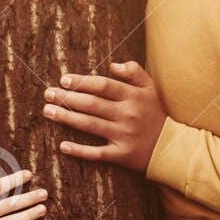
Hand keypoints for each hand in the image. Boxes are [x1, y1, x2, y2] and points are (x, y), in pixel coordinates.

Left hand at [43, 61, 166, 171]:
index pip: (103, 86)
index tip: (64, 80)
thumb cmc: (156, 114)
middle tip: (48, 94)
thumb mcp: (150, 89)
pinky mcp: (122, 155)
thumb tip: (112, 65)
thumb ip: (134, 72)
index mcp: (133, 96)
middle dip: (67, 98)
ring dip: (67, 118)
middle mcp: (128, 114)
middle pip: (92, 104)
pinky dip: (80, 150)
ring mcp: (124, 135)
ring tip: (48, 111)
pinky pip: (97, 153)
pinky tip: (63, 145)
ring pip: (90, 125)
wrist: (171, 147)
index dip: (82, 82)